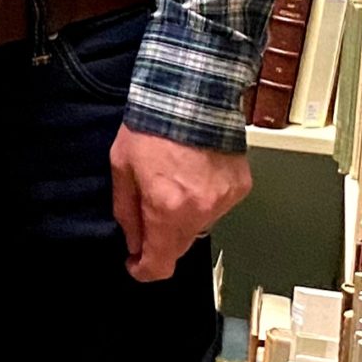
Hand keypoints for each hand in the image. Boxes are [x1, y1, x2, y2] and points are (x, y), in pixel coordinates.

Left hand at [110, 127, 251, 282]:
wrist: (191, 92)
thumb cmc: (152, 124)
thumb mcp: (121, 168)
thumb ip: (126, 211)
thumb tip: (134, 242)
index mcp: (167, 209)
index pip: (160, 264)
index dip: (144, 269)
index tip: (135, 264)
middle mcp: (200, 211)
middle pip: (180, 246)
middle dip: (162, 235)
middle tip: (150, 205)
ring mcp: (224, 200)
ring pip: (200, 225)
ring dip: (186, 213)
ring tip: (176, 178)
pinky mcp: (240, 187)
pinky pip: (218, 205)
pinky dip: (206, 196)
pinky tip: (196, 171)